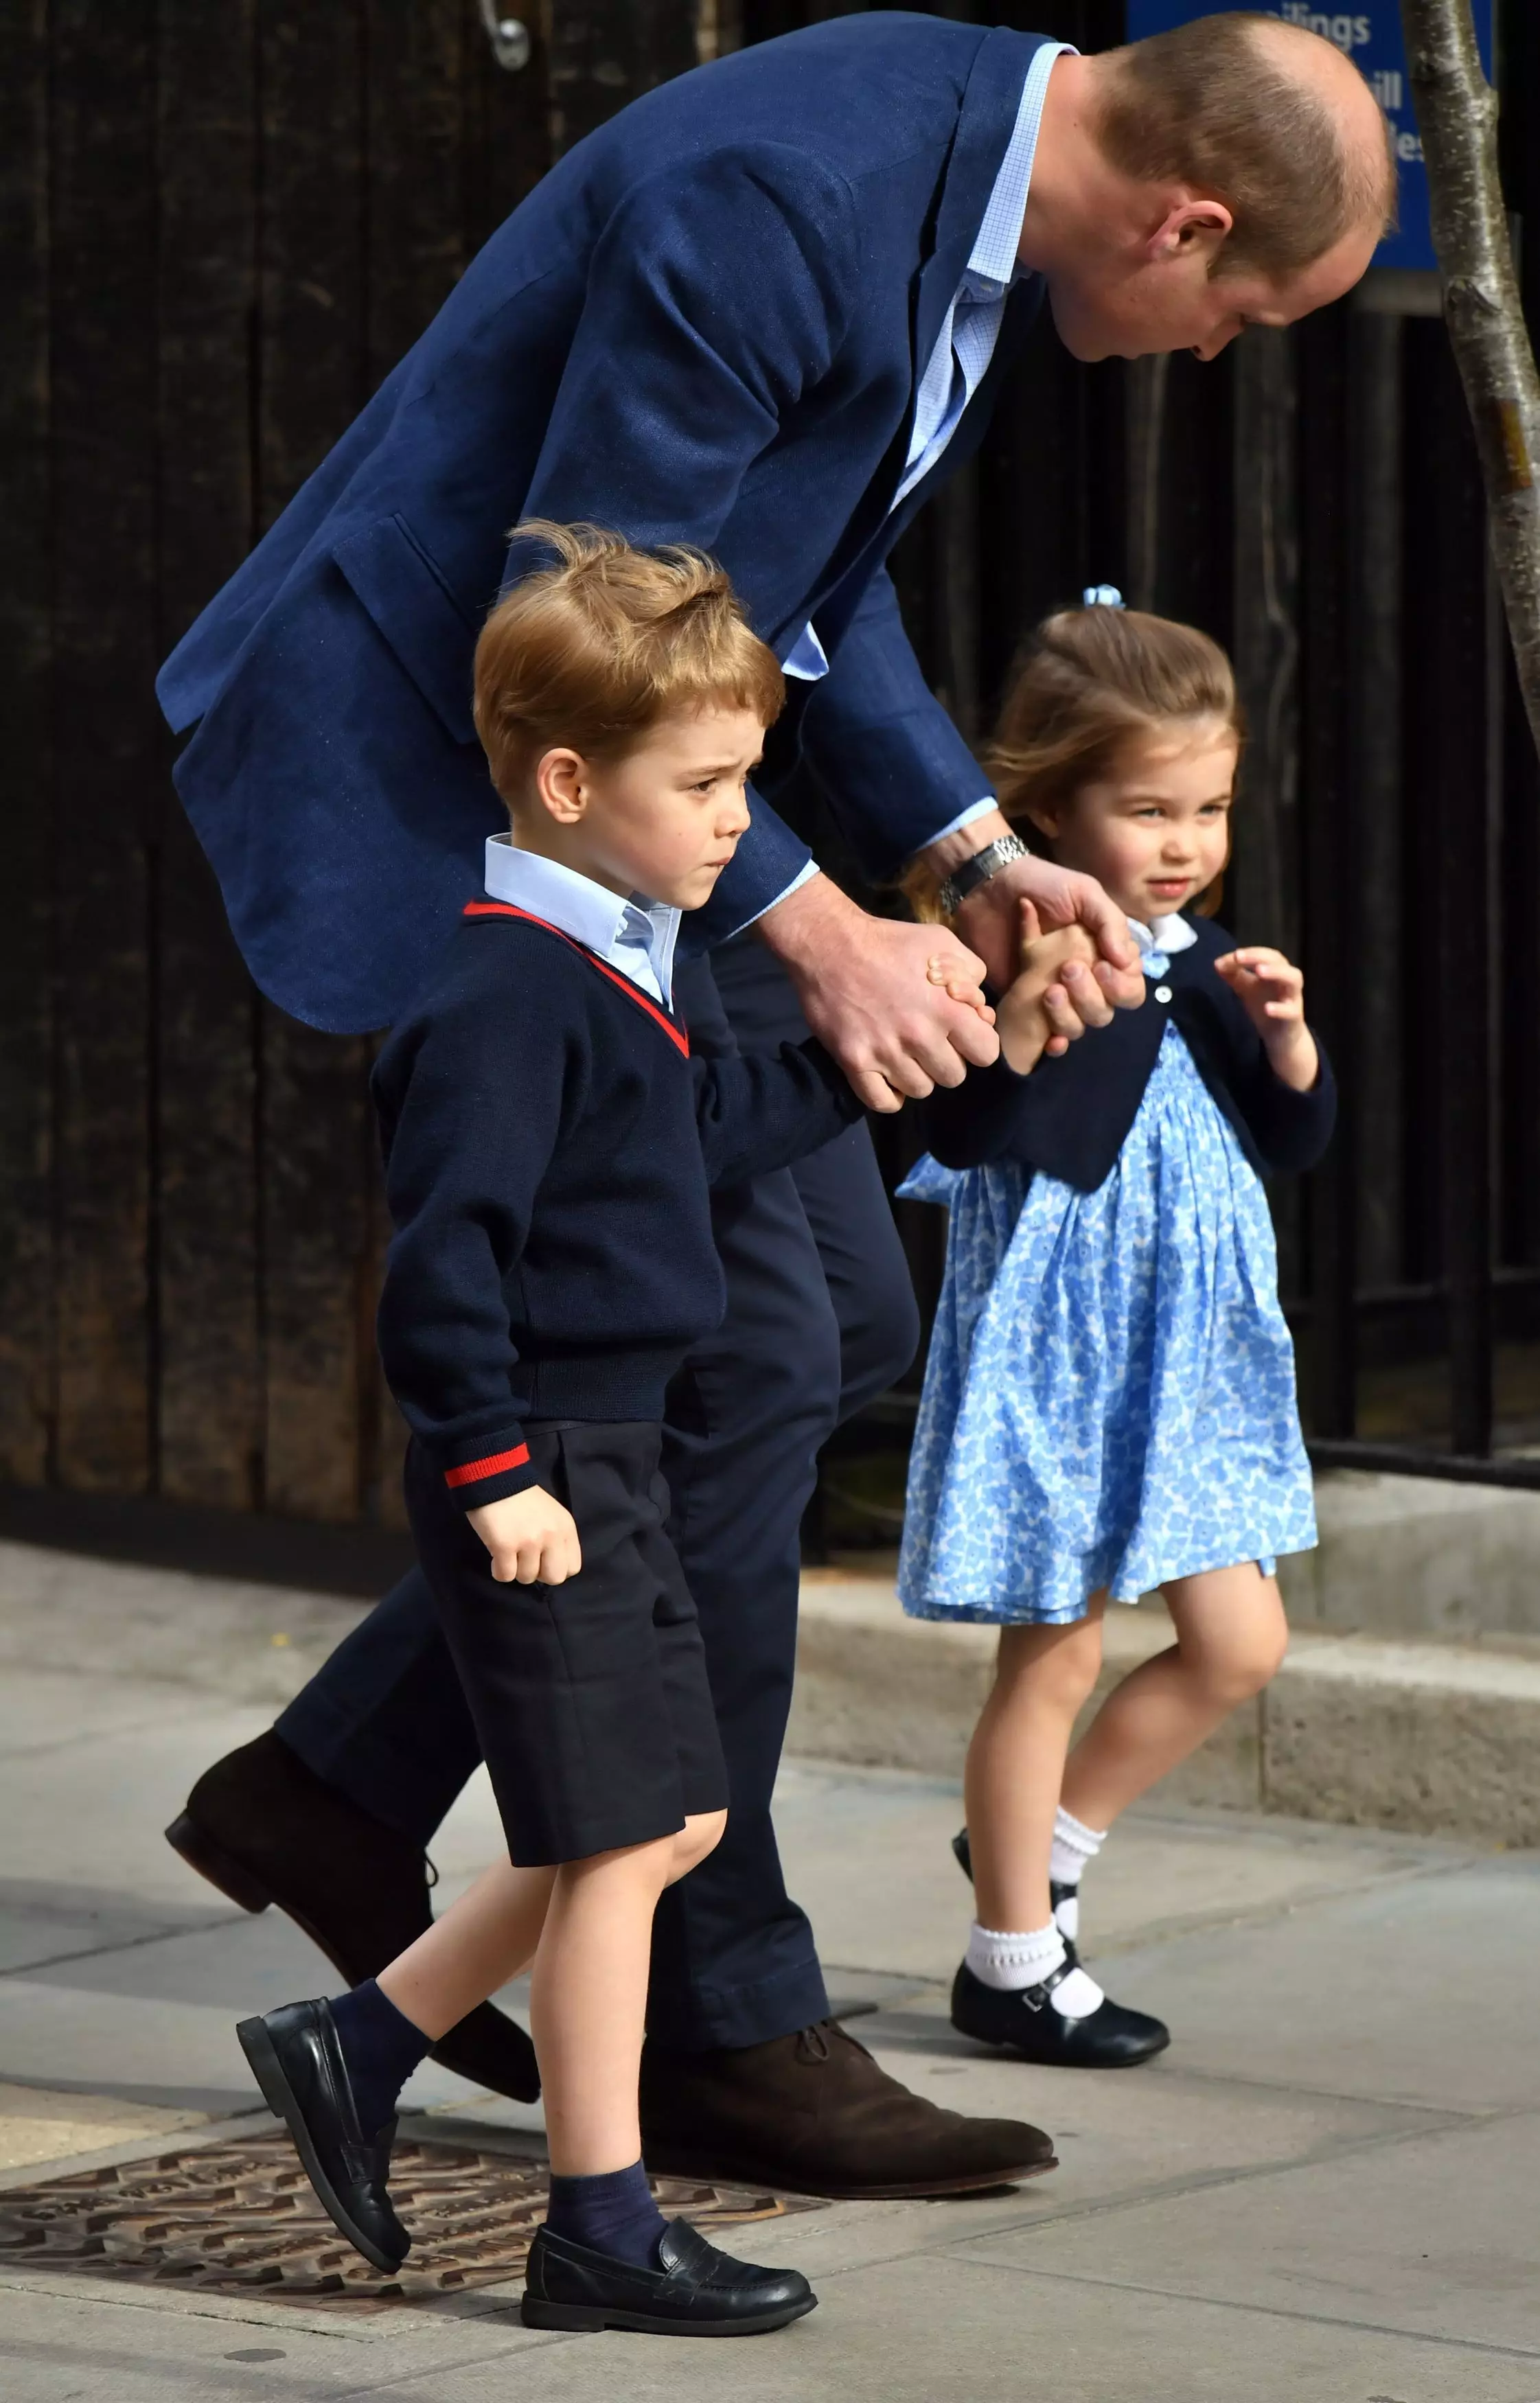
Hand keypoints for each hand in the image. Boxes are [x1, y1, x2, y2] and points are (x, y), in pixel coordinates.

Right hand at [468, 1484, 581, 1584]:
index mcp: (566, 1528)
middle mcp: (552, 1536)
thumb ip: (557, 1539)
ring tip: (508, 1552)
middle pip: (554, 1578)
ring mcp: (529, 1541)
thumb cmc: (523, 1498)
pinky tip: (496, 1556)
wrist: (496, 1477)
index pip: (573, 1568)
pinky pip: (504, 1576)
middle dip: (538, 1574)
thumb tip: (549, 1566)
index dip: (555, 1568)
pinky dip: (498, 1570)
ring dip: (515, 1569)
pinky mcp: (504, 1545)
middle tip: (524, 1560)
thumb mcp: (552, 1515)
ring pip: (526, 1578)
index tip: (542, 1560)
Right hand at [758, 874, 999, 1112]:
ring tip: (904, 1051)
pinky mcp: (854, 1062)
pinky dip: (889, 1095)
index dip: (977, 1043)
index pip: (986, 1053)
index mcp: (946, 1008)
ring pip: (920, 1090)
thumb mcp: (942, 943)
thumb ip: (972, 975)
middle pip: (954, 1076)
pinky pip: (883, 1102)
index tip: (961, 1033)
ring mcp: (884, 1053)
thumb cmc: (889, 942)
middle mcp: (918, 1036)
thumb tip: (981, 1014)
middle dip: (946, 1059)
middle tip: (928, 1039)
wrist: (829, 945)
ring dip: (917, 1074)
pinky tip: (888, 1075)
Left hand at [927, 809, 1144, 1022]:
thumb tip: (1123, 961)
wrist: (990, 887)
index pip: (1130, 986)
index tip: (1102, 967)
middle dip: (1091, 996)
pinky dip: (1053, 1042)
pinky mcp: (1028, 1003)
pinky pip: (1047, 1034)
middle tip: (1068, 970)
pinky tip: (1051, 1041)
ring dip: (1070, 1015)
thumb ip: (1110, 923)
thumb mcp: (1084, 893)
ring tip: (1050, 991)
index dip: (1122, 985)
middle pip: (1106, 1009)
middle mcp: (1086, 978)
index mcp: (1105, 954)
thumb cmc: (1042, 884)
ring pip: (1079, 1025)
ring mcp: (1057, 992)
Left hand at [1214, 947, 1318, 1091]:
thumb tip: (1217, 962)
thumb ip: (1234, 975)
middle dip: (1259, 957)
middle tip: (1239, 956)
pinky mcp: (1295, 1017)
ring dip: (1277, 973)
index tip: (1233, 955)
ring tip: (1259, 972)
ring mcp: (1293, 998)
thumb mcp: (1247, 989)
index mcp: (1276, 971)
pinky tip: (1267, 1008)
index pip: (1266, 955)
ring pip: (1293, 979)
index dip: (1250, 953)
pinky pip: (1291, 1011)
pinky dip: (1280, 1008)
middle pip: (1279, 961)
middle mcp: (1287, 980)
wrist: (1281, 1037)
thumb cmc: (1264, 1006)